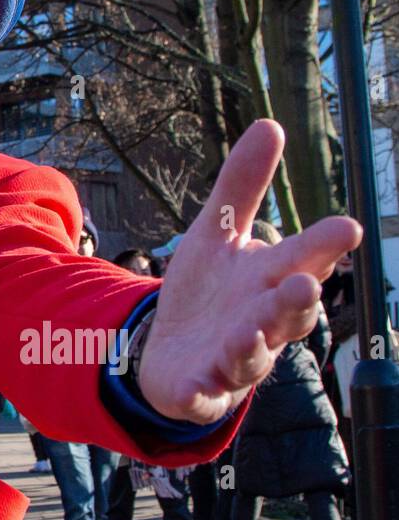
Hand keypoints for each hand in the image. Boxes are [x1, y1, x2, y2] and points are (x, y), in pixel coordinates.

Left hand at [138, 120, 361, 424]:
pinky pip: (202, 394)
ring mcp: (233, 360)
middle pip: (287, 314)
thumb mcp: (216, 234)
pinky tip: (193, 385)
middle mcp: (261, 324)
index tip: (347, 228)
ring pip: (252, 355)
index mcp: (269, 282)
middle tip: (305, 283)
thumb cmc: (208, 294)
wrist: (172, 355)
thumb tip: (271, 124)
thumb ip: (242, 187)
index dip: (324, 248)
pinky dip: (199, 391)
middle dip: (296, 301)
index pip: (304, 262)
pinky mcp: (200, 390)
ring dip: (253, 343)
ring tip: (250, 329)